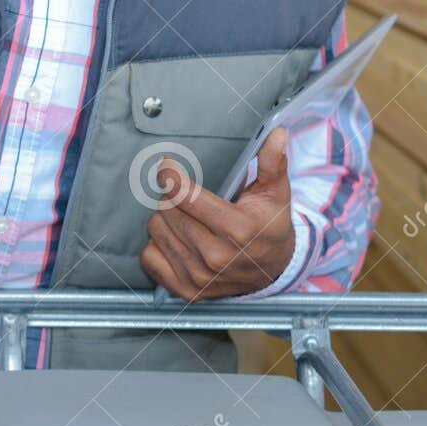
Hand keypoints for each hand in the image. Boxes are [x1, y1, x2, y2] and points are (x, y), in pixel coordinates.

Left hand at [139, 127, 295, 299]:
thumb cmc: (270, 227)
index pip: (183, 194)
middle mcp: (215, 256)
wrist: (274, 272)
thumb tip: (278, 134)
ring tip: (188, 219)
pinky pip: (149, 257)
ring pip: (156, 230)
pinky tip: (178, 240)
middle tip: (190, 198)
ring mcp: (199, 277)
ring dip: (166, 220)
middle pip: (167, 210)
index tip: (168, 166)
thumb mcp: (275, 194)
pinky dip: (157, 245)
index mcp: (237, 229)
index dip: (170, 175)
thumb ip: (272, 163)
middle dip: (173, 197)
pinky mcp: (185, 290)